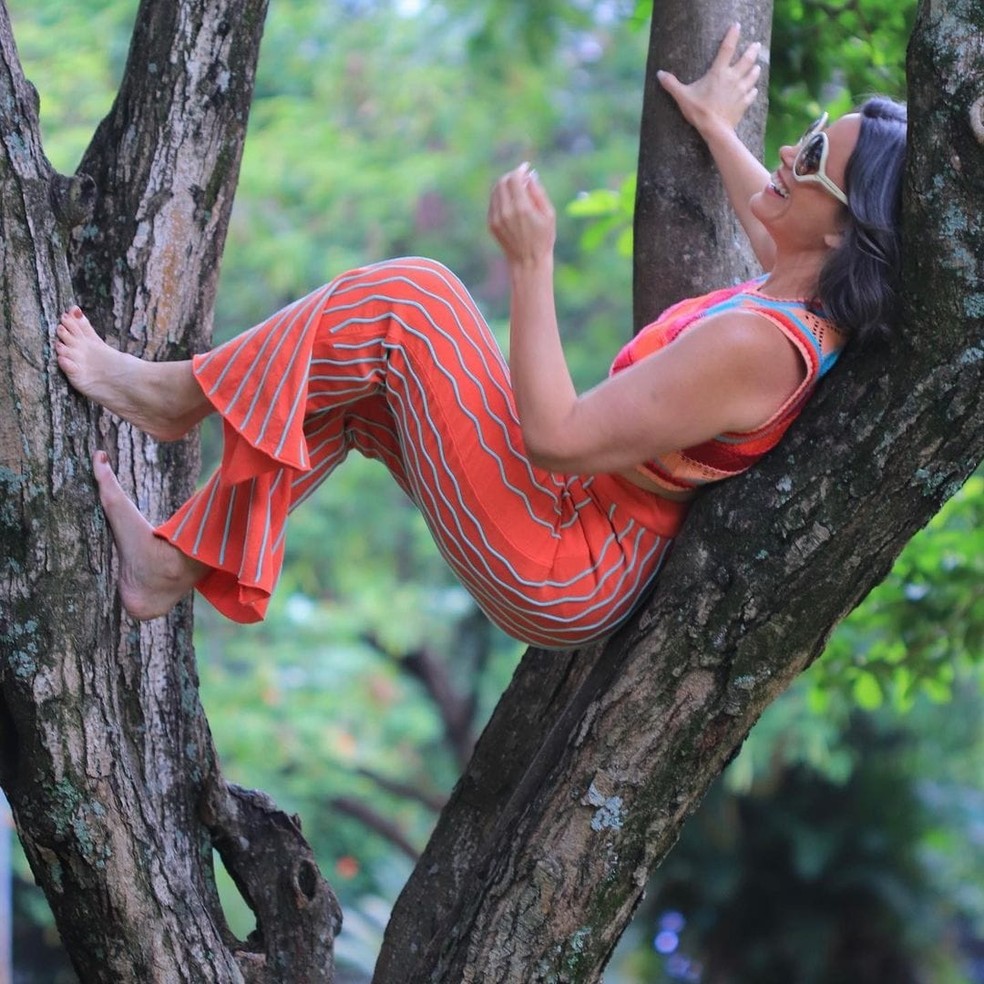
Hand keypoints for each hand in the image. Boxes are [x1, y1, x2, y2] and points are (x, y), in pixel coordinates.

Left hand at [487, 163, 555, 267]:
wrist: (527, 262)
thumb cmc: (543, 238)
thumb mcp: (548, 214)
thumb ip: (538, 193)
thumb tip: (530, 176)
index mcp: (522, 208)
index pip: (514, 179)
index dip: (520, 170)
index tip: (526, 168)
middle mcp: (506, 211)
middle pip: (502, 182)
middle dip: (512, 176)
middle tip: (521, 178)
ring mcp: (497, 218)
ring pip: (495, 191)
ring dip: (505, 185)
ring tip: (516, 189)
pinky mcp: (492, 224)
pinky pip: (493, 202)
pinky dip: (500, 196)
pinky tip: (511, 201)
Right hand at [657, 23, 760, 138]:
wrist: (715, 130)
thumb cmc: (699, 111)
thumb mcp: (683, 97)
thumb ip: (672, 85)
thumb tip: (659, 74)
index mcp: (718, 73)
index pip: (727, 48)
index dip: (732, 35)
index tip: (737, 27)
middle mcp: (733, 78)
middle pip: (747, 59)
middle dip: (753, 51)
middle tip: (756, 45)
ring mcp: (741, 90)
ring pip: (753, 75)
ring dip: (755, 69)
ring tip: (757, 66)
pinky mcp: (744, 103)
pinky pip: (752, 94)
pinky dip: (753, 90)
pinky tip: (753, 89)